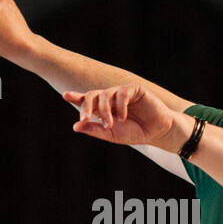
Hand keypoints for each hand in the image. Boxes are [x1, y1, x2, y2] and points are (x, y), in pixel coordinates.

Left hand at [65, 84, 182, 148]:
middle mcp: (110, 97)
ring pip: (105, 95)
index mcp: (103, 108)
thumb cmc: (134, 133)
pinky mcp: (134, 89)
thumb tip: (75, 126)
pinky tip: (123, 117)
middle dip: (86, 106)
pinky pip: (121, 94)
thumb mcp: (111, 134)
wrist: (157, 132)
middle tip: (83, 118)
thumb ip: (94, 129)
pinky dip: (120, 106)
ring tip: (110, 124)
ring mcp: (121, 92)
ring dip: (105, 111)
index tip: (66, 95)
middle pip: (92, 95)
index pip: (87, 100)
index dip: (76, 97)